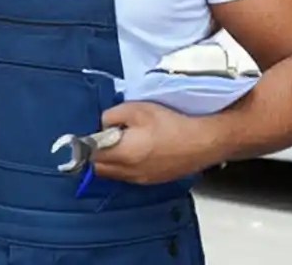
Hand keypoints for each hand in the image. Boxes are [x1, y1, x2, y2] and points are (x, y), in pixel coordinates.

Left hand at [90, 101, 219, 184]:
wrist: (204, 141)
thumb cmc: (170, 123)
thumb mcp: (136, 109)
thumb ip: (111, 116)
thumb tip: (103, 125)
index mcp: (123, 155)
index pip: (91, 156)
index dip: (88, 144)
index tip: (92, 134)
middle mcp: (130, 173)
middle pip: (100, 168)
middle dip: (98, 154)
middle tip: (108, 136)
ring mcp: (142, 180)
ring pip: (115, 174)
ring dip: (113, 161)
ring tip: (125, 142)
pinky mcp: (154, 181)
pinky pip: (130, 176)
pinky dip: (127, 166)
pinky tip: (140, 150)